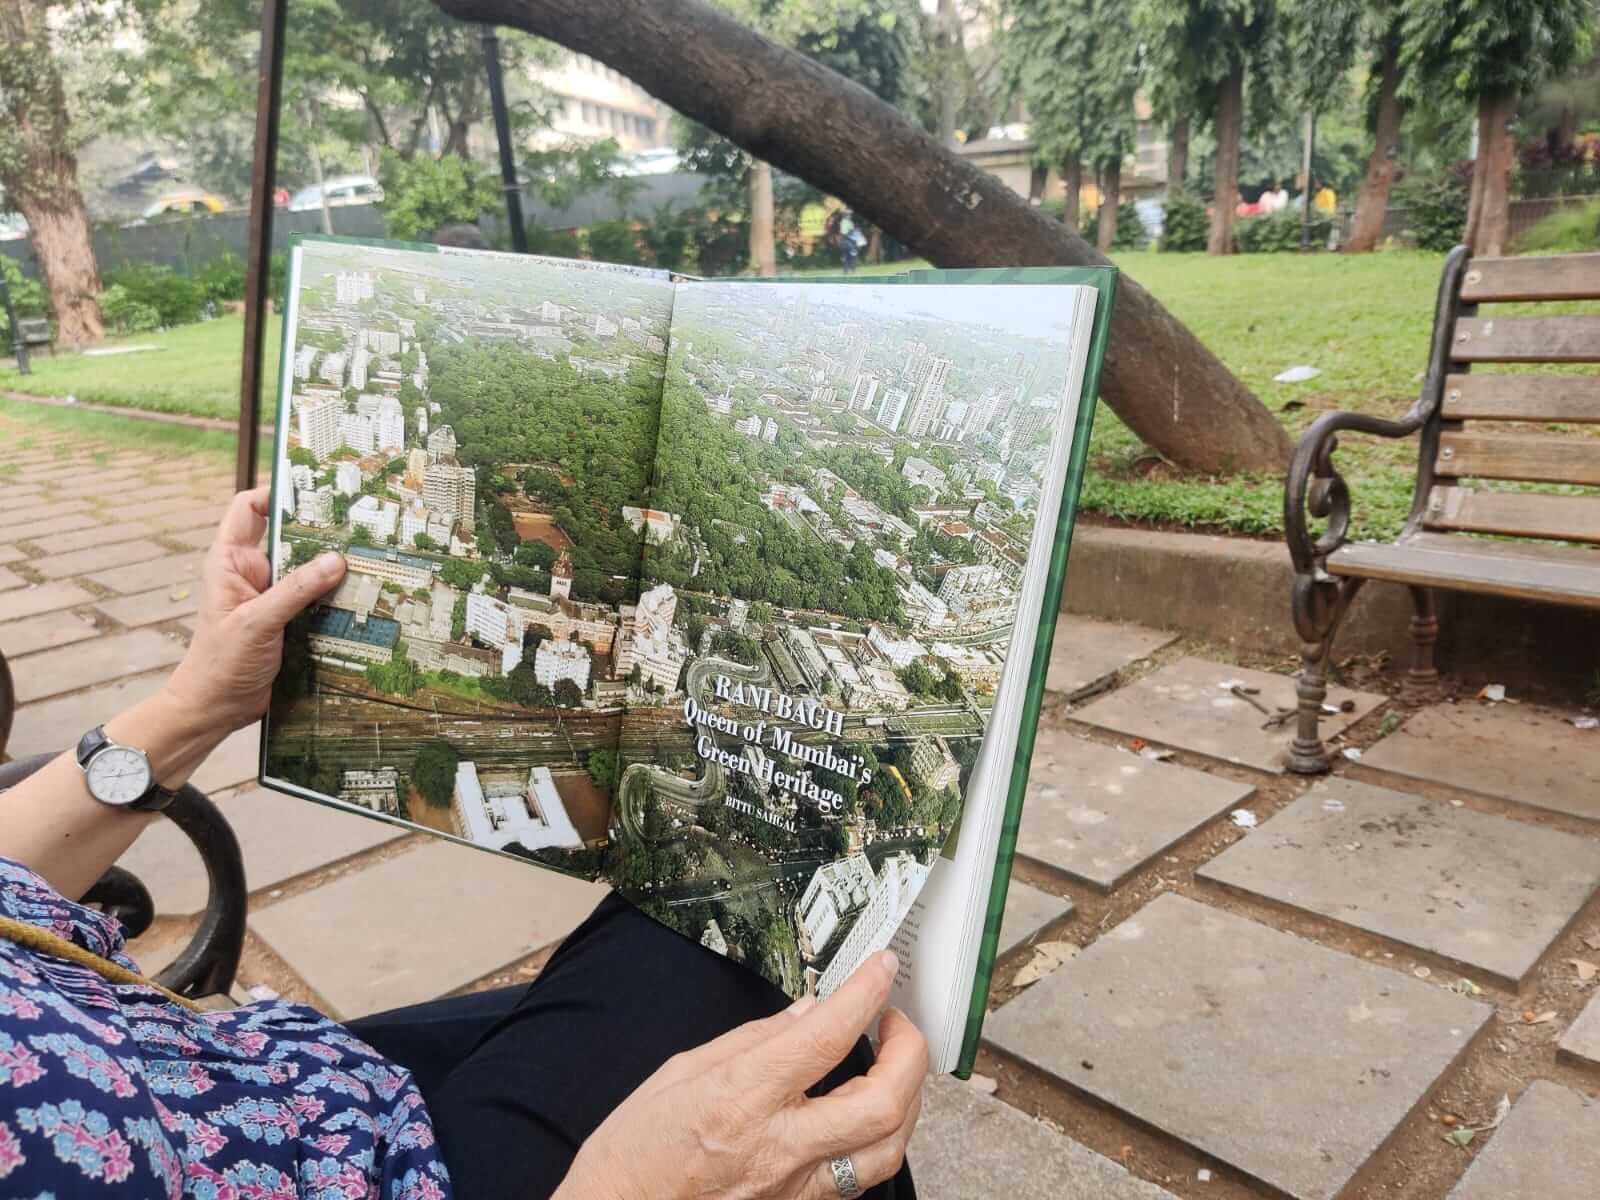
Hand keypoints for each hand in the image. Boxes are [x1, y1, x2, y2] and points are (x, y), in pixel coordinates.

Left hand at [165, 484, 345, 736]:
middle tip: (355, 521)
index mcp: (231, 561)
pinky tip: (361, 594)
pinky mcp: (288, 619)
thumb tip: (337, 560)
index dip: (275, 492)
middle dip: (319, 529)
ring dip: (332, 566)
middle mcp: (252, 573)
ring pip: (307, 568)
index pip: (248, 508)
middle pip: (288, 536)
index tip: (312, 489)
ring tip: (367, 555)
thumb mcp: (257, 622)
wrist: (215, 708)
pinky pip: (315, 598)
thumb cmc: (220, 663)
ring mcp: (272, 596)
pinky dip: (335, 595)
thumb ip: (295, 589)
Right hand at [555, 950, 925, 1199]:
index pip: (826, 1037)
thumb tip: (810, 1012)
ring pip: (887, 1149)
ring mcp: (793, 1186)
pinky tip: (868, 1112)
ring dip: (907, 1098)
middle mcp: (777, 1147)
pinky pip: (860, 1176)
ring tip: (895, 1065)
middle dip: (910, 1053)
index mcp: (742, 1098)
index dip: (865, 994)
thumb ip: (755, 1039)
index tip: (881, 968)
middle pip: (882, 1103)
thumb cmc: (636, 1148)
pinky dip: (879, 1136)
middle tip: (897, 1020)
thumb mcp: (683, 1070)